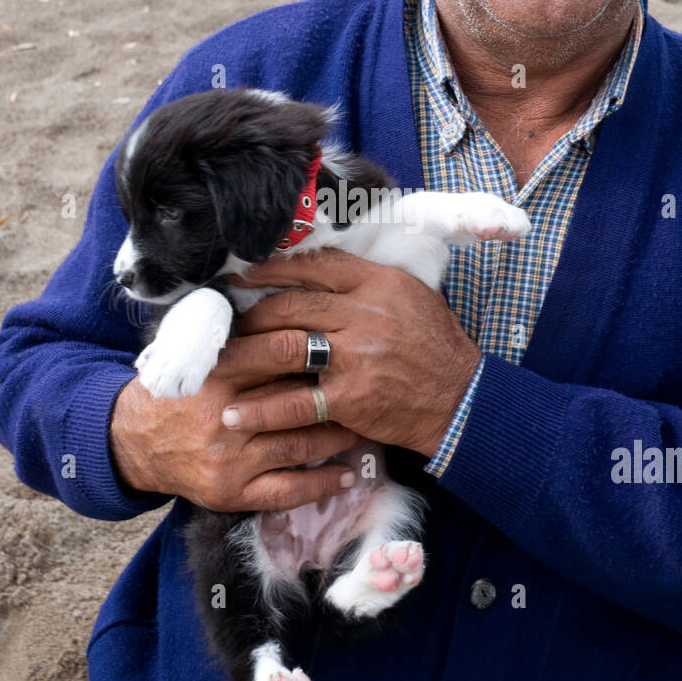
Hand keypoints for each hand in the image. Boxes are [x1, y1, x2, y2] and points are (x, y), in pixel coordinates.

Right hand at [109, 357, 360, 511]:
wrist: (133, 441)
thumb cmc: (179, 389)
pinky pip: (287, 491)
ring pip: (300, 445)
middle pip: (294, 400)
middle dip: (336, 391)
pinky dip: (322, 483)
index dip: (316, 344)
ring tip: (365, 424)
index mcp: (216, 373)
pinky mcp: (231, 492)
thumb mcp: (201, 356)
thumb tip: (298, 310)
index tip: (347, 339)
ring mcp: (229, 459)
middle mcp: (223, 416)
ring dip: (339, 436)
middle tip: (371, 382)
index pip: (276, 351)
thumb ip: (242, 337)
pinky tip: (348, 474)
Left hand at [225, 247, 481, 458]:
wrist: (459, 399)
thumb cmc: (435, 346)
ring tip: (222, 362)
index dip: (275, 268)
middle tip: (232, 320)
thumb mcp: (411, 295)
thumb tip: (323, 267)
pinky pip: (294, 402)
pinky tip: (235, 414)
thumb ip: (368, 282)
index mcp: (379, 283)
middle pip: (292, 304)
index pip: (317, 266)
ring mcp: (356, 356)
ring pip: (285, 346)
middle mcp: (365, 313)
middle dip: (254, 313)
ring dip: (247, 354)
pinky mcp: (349, 397)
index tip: (247, 273)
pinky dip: (262, 410)